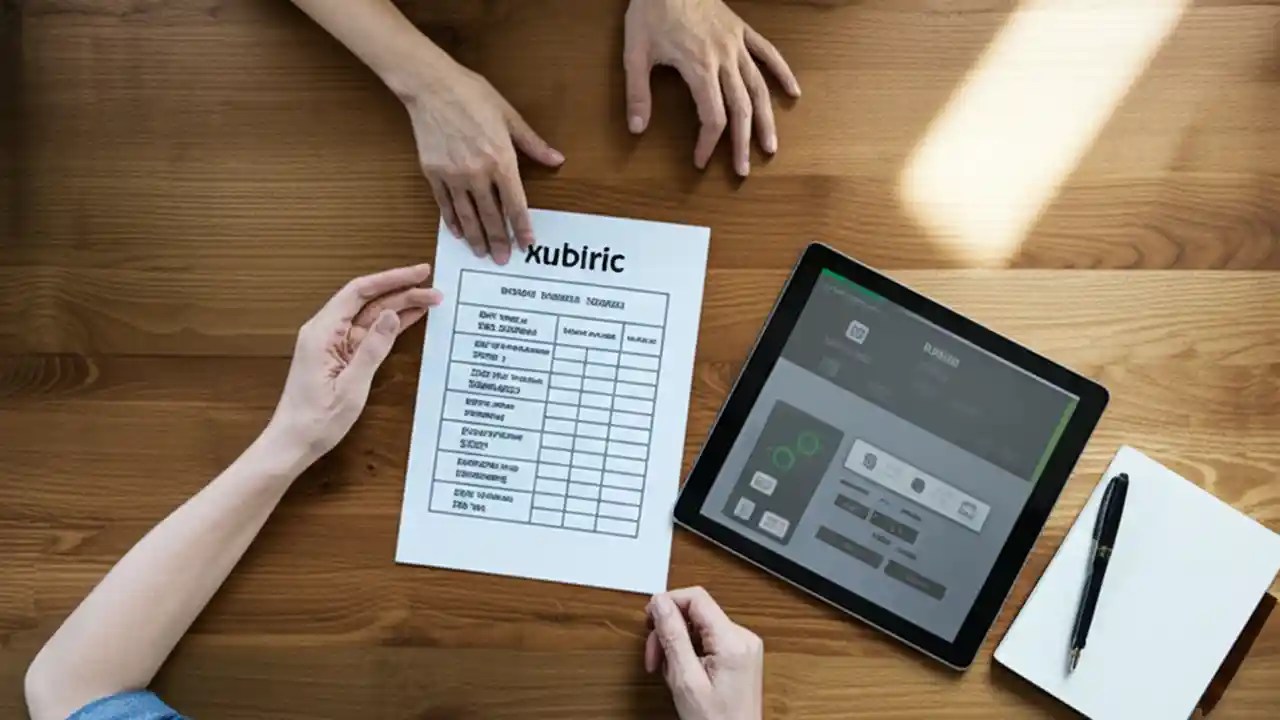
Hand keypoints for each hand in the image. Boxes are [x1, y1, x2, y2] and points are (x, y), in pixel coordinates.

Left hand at [269, 264, 442, 460]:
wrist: (293, 443)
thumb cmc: (317, 420)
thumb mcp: (351, 385)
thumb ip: (372, 348)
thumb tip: (392, 315)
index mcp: (322, 332)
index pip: (359, 292)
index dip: (391, 279)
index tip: (419, 273)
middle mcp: (325, 331)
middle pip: (367, 301)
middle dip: (401, 292)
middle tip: (434, 291)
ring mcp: (332, 343)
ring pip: (370, 316)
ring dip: (399, 308)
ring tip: (430, 301)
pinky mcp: (338, 356)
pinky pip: (366, 334)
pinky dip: (389, 326)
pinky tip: (410, 319)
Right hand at [403, 62, 564, 263]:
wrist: (431, 86)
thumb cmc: (472, 95)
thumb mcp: (509, 116)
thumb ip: (533, 144)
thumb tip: (556, 159)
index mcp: (500, 160)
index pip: (515, 203)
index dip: (521, 226)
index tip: (526, 244)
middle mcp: (477, 173)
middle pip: (491, 216)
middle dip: (499, 240)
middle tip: (503, 259)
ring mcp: (453, 175)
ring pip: (467, 215)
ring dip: (476, 237)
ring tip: (482, 253)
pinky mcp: (433, 173)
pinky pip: (445, 204)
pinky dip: (453, 221)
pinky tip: (459, 233)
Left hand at [624, 0, 800, 176]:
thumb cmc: (651, 10)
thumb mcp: (634, 52)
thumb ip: (637, 92)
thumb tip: (637, 128)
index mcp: (699, 67)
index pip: (713, 116)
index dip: (709, 143)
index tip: (701, 161)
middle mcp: (724, 59)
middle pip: (740, 109)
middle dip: (741, 143)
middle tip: (742, 170)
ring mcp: (736, 44)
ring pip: (758, 87)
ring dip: (766, 119)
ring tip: (771, 146)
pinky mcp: (742, 31)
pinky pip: (768, 53)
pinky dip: (782, 73)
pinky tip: (793, 93)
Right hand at [645, 587, 764, 719]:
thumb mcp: (686, 680)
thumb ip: (673, 637)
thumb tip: (660, 603)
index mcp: (733, 641)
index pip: (696, 598)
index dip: (668, 602)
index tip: (649, 620)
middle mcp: (743, 637)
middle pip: (696, 612)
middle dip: (669, 631)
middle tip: (654, 657)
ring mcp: (743, 646)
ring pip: (698, 626)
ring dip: (677, 644)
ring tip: (669, 671)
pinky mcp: (739, 654)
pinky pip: (707, 639)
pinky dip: (689, 652)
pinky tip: (682, 672)